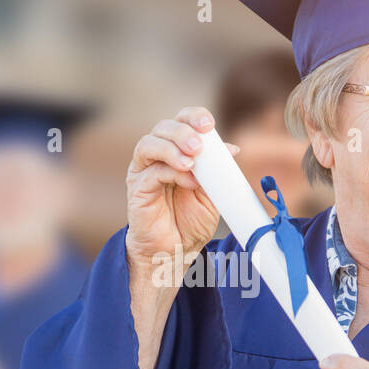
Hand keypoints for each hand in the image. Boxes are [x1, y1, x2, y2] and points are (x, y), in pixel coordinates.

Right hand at [125, 105, 236, 279]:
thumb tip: (231, 149)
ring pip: (149, 144)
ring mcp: (144, 171)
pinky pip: (151, 172)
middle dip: (182, 131)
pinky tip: (189, 182)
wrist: (175, 252)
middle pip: (163, 127)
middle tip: (199, 144)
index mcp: (176, 151)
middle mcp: (156, 156)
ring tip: (192, 161)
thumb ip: (218, 171)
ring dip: (172, 148)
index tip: (209, 123)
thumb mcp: (212, 193)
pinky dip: (172, 172)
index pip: (181, 121)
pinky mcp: (137, 189)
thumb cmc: (190, 222)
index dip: (193, 116)